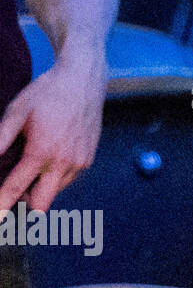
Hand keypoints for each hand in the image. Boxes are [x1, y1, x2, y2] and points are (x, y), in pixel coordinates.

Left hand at [0, 59, 106, 212]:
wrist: (83, 79)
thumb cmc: (47, 93)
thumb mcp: (16, 113)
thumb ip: (0, 141)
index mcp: (42, 152)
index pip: (15, 188)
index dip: (1, 205)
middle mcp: (64, 161)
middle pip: (42, 203)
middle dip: (24, 208)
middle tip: (11, 203)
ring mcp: (80, 161)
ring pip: (55, 192)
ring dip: (40, 190)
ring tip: (28, 174)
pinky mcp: (89, 157)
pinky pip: (68, 179)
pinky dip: (54, 178)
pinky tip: (47, 161)